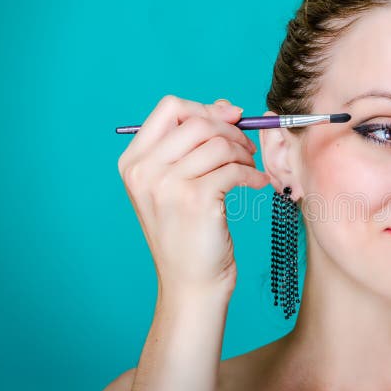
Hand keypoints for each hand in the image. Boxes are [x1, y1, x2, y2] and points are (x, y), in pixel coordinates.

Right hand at [117, 95, 269, 301]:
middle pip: (197, 121)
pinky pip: (234, 169)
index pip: (169, 108)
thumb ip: (196, 143)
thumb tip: (228, 106)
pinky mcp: (195, 201)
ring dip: (244, 154)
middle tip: (247, 150)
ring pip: (219, 144)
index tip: (230, 121)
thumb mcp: (179, 184)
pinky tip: (257, 185)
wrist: (190, 283)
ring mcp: (166, 186)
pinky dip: (252, 175)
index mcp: (133, 161)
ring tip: (250, 170)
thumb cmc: (189, 232)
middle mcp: (144, 171)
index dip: (205, 109)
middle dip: (231, 131)